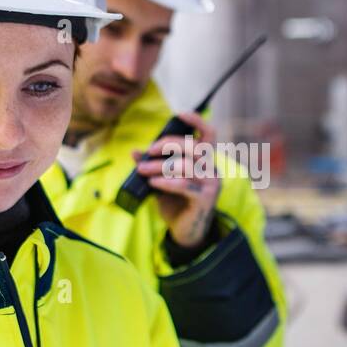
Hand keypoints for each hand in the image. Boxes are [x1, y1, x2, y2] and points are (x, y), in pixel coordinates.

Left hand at [131, 111, 221, 248]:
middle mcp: (212, 169)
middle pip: (194, 147)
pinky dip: (166, 181)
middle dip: (168, 145)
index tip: (179, 114)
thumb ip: (152, 166)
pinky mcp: (206, 199)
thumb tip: (135, 151)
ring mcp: (211, 184)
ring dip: (160, 166)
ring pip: (186, 166)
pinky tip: (153, 182)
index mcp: (204, 161)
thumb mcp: (161, 181)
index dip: (197, 121)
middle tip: (148, 152)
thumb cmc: (175, 203)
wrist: (185, 232)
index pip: (209, 134)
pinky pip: (184, 184)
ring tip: (142, 170)